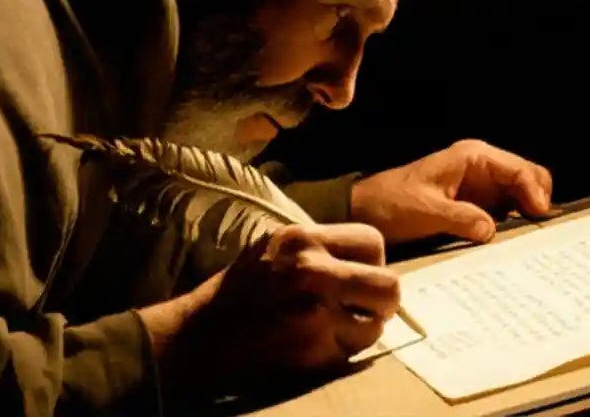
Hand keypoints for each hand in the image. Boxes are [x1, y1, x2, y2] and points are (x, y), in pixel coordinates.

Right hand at [138, 223, 399, 392]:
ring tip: (338, 326)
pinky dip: (343, 349)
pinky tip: (319, 342)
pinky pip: (353, 351)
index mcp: (302, 239)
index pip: (373, 242)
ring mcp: (316, 313)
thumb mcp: (274, 246)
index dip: (375, 262)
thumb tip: (365, 259)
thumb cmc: (240, 289)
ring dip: (364, 328)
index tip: (362, 274)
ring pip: (376, 324)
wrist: (201, 334)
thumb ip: (319, 247)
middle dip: (384, 300)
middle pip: (389, 285)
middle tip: (368, 307)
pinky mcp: (313, 350)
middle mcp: (313, 271)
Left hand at [350, 139, 552, 243]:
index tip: (538, 216)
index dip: (534, 191)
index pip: (519, 169)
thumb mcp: (426, 211)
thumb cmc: (392, 203)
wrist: (366, 210)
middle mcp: (482, 167)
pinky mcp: (475, 205)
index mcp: (472, 157)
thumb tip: (492, 230)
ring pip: (521, 195)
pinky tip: (514, 242)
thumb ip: (461, 217)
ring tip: (531, 239)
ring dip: (527, 214)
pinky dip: (514, 224)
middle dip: (538, 200)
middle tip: (538, 229)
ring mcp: (480, 186)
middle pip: (528, 178)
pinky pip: (505, 211)